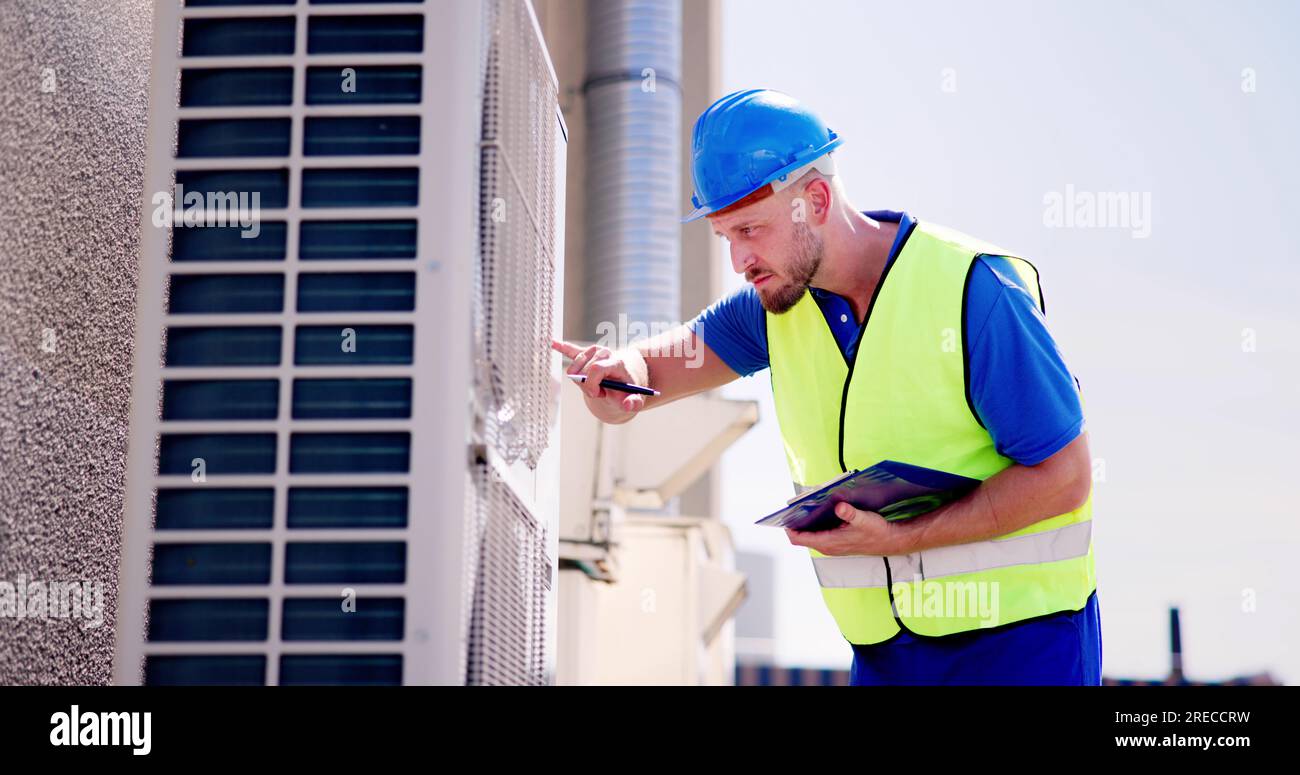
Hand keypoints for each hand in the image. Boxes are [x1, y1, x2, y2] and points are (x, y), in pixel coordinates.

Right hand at [551, 338, 648, 422]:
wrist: (626, 378)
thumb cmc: (628, 389)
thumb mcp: (634, 399)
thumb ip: (633, 403)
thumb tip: (627, 406)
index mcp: (616, 363)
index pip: (596, 368)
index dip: (590, 383)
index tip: (595, 394)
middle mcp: (604, 353)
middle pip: (583, 370)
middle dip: (587, 385)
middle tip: (600, 392)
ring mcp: (594, 352)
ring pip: (574, 368)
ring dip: (581, 380)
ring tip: (594, 384)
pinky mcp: (586, 354)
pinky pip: (571, 350)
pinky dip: (562, 348)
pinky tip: (552, 343)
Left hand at [784, 502, 900, 555]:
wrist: (890, 541)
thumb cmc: (877, 533)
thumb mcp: (864, 519)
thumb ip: (850, 513)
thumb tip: (839, 506)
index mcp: (829, 542)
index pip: (798, 538)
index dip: (789, 527)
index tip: (785, 514)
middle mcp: (827, 546)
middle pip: (801, 535)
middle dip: (796, 521)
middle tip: (795, 505)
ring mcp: (831, 545)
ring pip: (809, 534)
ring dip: (806, 521)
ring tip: (805, 505)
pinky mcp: (836, 541)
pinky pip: (818, 533)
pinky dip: (815, 523)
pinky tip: (820, 510)